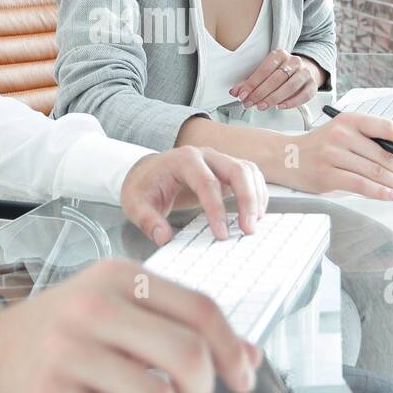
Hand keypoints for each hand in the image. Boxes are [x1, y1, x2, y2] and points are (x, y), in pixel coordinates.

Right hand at [0, 260, 262, 392]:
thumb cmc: (52, 339)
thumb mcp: (111, 313)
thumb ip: (175, 326)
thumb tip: (249, 355)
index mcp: (116, 278)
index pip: (200, 308)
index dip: (232, 349)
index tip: (240, 377)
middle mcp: (93, 306)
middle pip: (189, 354)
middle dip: (201, 391)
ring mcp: (68, 352)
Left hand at [119, 145, 267, 243]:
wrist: (148, 173)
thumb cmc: (144, 187)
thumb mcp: (135, 204)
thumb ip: (147, 221)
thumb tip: (163, 237)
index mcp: (183, 160)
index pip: (207, 183)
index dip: (216, 209)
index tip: (221, 234)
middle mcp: (205, 155)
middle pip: (236, 170)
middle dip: (247, 200)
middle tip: (248, 229)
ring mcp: (218, 160)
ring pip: (248, 170)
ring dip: (256, 197)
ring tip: (254, 224)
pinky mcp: (226, 169)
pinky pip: (250, 176)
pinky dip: (257, 193)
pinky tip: (255, 214)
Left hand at [229, 49, 323, 110]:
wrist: (302, 71)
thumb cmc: (279, 73)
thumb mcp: (264, 74)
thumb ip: (249, 83)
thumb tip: (234, 92)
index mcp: (280, 54)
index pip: (264, 69)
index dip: (252, 83)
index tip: (242, 94)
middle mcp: (294, 61)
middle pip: (276, 78)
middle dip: (260, 93)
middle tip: (250, 103)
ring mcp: (305, 72)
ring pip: (290, 86)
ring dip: (274, 98)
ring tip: (262, 106)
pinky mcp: (313, 84)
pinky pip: (304, 95)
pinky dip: (292, 102)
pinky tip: (280, 106)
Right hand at [282, 112, 392, 199]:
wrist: (284, 156)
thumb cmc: (317, 145)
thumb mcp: (343, 129)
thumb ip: (373, 129)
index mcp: (349, 120)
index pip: (387, 128)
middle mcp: (341, 134)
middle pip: (384, 155)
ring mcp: (333, 155)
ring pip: (375, 172)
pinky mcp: (327, 175)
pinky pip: (361, 185)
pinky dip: (380, 192)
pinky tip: (392, 195)